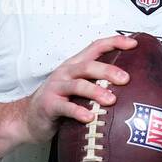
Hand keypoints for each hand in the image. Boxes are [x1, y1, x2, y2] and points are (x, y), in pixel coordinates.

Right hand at [0, 35, 136, 161]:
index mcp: (75, 65)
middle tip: (125, 79)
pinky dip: (78, 112)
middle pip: (88, 66)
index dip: (114, 42)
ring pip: (78, 85)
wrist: (28, 118)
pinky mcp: (49, 105)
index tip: (134, 44)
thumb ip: (98, 84)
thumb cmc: (59, 102)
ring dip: (96, 92)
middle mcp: (66, 73)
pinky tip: (90, 118)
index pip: (96, 47)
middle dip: (108, 71)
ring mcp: (56, 88)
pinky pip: (65, 107)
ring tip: (111, 100)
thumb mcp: (78, 89)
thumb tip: (131, 86)